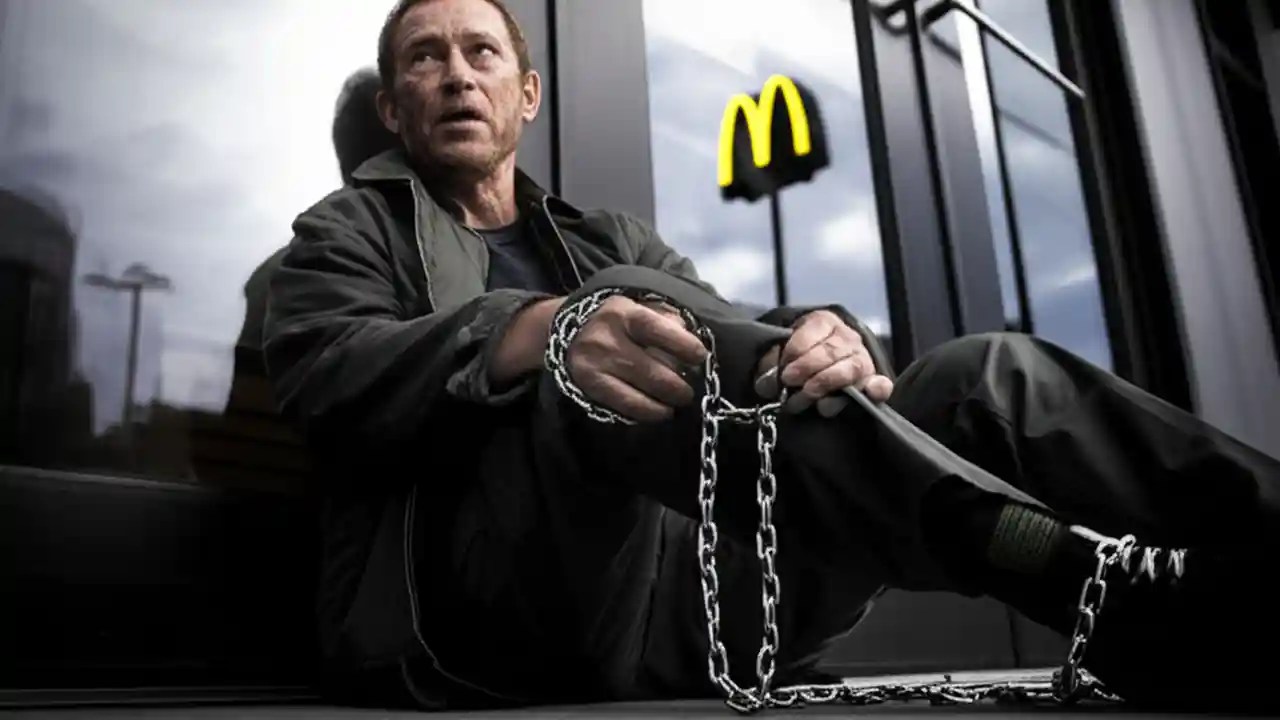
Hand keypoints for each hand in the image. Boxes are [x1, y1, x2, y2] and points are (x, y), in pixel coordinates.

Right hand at [567, 295, 708, 421]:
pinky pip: (625, 405)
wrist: (572, 331)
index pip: (657, 330)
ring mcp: (595, 365)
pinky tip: (660, 411)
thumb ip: (667, 322)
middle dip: (679, 386)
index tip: (700, 357)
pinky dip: (648, 412)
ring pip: (641, 393)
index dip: (684, 346)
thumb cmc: (620, 321)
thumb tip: (693, 347)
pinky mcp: (589, 386)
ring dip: (666, 402)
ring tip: (676, 402)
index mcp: (624, 314)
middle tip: (689, 392)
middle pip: (653, 370)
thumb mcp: (640, 308)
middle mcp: (606, 339)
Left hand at [754, 310, 893, 414]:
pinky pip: (880, 385)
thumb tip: (766, 384)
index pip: (814, 330)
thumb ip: (772, 363)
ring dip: (827, 383)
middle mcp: (847, 337)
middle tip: (789, 381)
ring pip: (850, 368)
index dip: (796, 349)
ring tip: (806, 395)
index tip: (781, 365)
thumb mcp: (780, 352)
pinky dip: (877, 390)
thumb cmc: (794, 359)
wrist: (816, 368)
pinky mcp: (872, 382)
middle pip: (831, 351)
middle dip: (808, 367)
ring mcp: (862, 359)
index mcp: (824, 322)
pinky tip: (870, 392)